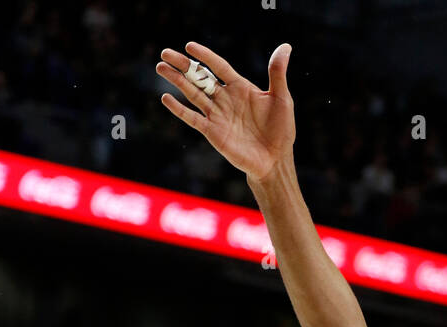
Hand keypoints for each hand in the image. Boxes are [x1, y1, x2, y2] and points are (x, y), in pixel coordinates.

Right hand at [157, 42, 295, 183]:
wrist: (275, 161)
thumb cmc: (281, 131)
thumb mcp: (282, 99)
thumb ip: (277, 73)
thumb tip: (286, 47)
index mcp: (240, 87)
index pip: (218, 66)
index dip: (205, 56)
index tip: (189, 45)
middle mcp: (225, 99)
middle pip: (200, 77)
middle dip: (183, 65)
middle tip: (165, 53)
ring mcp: (217, 115)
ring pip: (193, 93)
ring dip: (177, 81)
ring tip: (160, 67)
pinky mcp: (212, 132)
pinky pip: (192, 118)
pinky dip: (179, 109)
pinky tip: (166, 98)